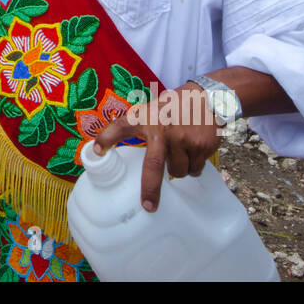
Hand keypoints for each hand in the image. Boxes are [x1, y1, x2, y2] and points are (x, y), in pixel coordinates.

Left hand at [92, 85, 219, 211]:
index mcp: (146, 118)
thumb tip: (113, 149)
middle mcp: (163, 130)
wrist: (207, 97)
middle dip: (150, 189)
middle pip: (153, 165)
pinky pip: (195, 170)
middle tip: (148, 206)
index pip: (122, 127)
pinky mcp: (202, 147)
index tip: (96, 151)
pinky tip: (194, 150)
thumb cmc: (173, 106)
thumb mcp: (152, 109)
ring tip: (180, 151)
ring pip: (178, 172)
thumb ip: (140, 126)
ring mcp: (184, 139)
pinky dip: (193, 166)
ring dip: (178, 169)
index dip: (107, 138)